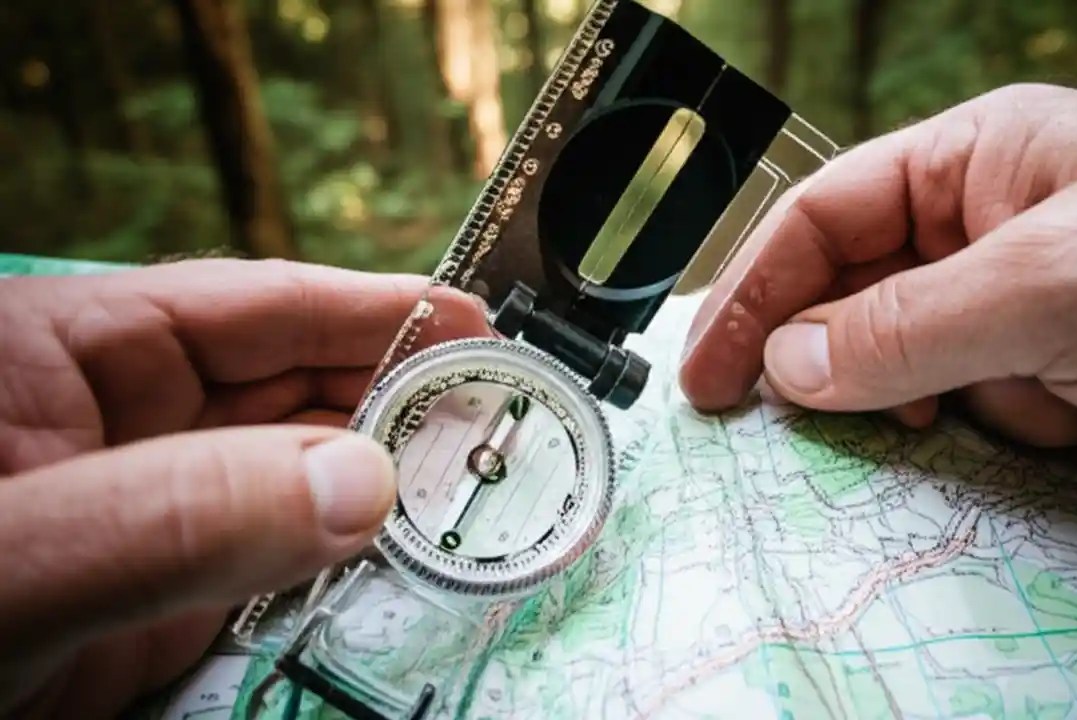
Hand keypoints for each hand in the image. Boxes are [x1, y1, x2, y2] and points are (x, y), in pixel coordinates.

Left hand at [0, 259, 490, 716]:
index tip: (476, 326)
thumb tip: (359, 483)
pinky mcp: (162, 604)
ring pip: (297, 482)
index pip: (249, 309)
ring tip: (473, 497)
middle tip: (502, 426)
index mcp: (63, 355)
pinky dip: (347, 572)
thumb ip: (175, 513)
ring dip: (383, 490)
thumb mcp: (16, 559)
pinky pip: (279, 572)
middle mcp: (121, 427)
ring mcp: (149, 518)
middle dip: (398, 401)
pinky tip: (405, 570)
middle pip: (292, 389)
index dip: (371, 310)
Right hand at [680, 84, 1076, 497]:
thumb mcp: (1055, 282)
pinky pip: (973, 413)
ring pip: (908, 365)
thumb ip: (909, 324)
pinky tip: (1036, 438)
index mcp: (978, 163)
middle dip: (821, 357)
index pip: (827, 217)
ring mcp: (1025, 311)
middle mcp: (989, 232)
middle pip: (855, 295)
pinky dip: (978, 438)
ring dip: (910, 404)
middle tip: (768, 426)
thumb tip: (789, 367)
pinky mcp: (1062, 382)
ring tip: (942, 425)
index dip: (753, 291)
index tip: (708, 377)